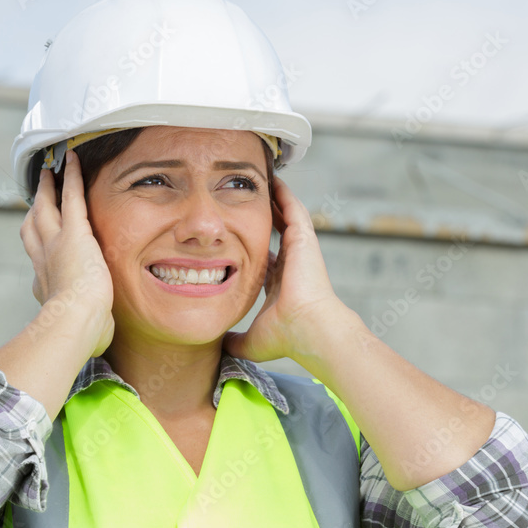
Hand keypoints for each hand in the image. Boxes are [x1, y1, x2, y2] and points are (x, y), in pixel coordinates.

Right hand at [19, 150, 114, 355]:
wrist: (74, 322)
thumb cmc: (81, 336)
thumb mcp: (85, 332)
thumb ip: (93, 328)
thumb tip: (103, 337)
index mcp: (45, 286)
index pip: (39, 262)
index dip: (39, 251)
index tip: (41, 247)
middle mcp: (43, 261)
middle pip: (32, 228)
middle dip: (34, 210)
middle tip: (36, 194)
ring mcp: (55, 244)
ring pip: (45, 208)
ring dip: (47, 189)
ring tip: (50, 172)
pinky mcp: (74, 232)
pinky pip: (71, 197)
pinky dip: (71, 177)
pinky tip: (73, 160)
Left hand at [222, 176, 342, 362]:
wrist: (310, 329)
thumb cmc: (287, 337)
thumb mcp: (252, 340)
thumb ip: (233, 342)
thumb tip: (217, 348)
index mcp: (280, 284)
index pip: (264, 260)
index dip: (250, 248)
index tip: (237, 239)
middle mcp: (291, 264)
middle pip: (274, 234)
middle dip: (261, 220)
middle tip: (245, 203)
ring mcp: (299, 250)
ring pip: (285, 218)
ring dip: (274, 201)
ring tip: (260, 182)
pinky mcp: (305, 239)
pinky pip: (293, 208)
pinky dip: (285, 194)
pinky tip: (274, 178)